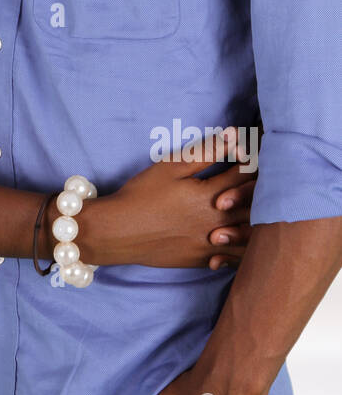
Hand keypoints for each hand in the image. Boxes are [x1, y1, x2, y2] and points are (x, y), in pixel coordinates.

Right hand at [80, 126, 255, 269]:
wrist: (118, 233)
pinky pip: (237, 257)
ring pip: (252, 235)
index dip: (257, 159)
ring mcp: (213, 244)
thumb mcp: (171, 167)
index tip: (262, 150)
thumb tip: (233, 135)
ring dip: (262, 220)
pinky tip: (248, 238)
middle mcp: (218, 221)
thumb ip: (205, 152)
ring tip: (266, 208)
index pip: (247, 174)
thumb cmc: (142, 195)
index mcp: (211, 195)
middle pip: (257, 205)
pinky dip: (247, 246)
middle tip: (275, 178)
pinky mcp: (205, 259)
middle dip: (267, 189)